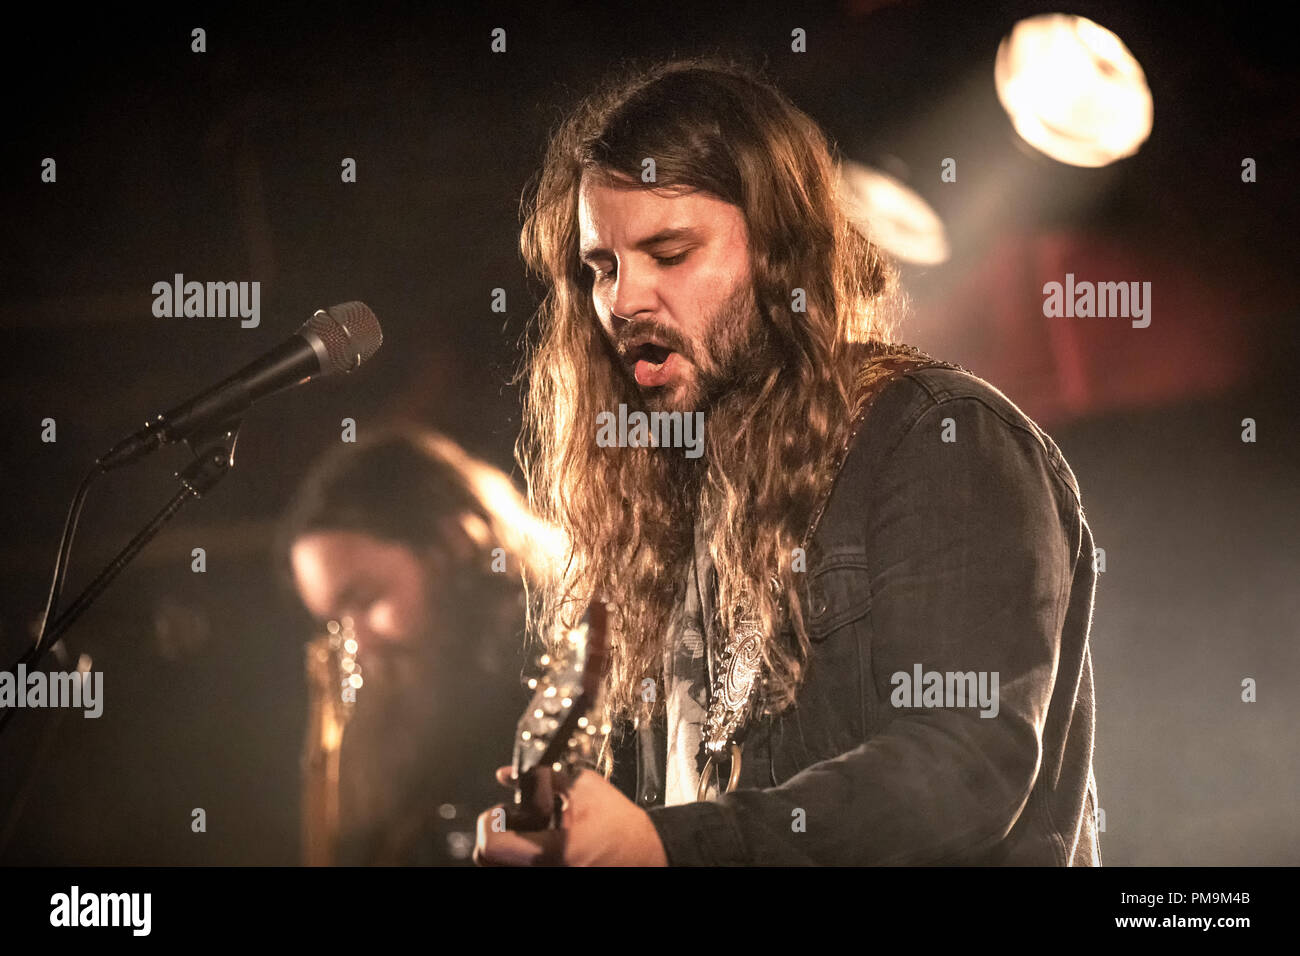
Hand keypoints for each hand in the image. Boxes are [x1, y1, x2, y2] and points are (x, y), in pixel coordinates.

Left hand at [473, 765, 667, 865]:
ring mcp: (547, 876)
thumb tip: (507, 774)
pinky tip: (539, 838)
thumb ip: (544, 778)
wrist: (645, 853)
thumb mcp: (585, 788)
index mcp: (554, 850)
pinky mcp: (550, 875)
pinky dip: (518, 851)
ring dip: (504, 843)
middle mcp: (546, 871)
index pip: (491, 845)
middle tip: (512, 818)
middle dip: (493, 833)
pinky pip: (517, 865)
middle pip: (486, 859)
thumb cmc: (620, 824)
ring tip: (529, 828)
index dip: (491, 821)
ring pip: (499, 863)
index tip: (506, 808)